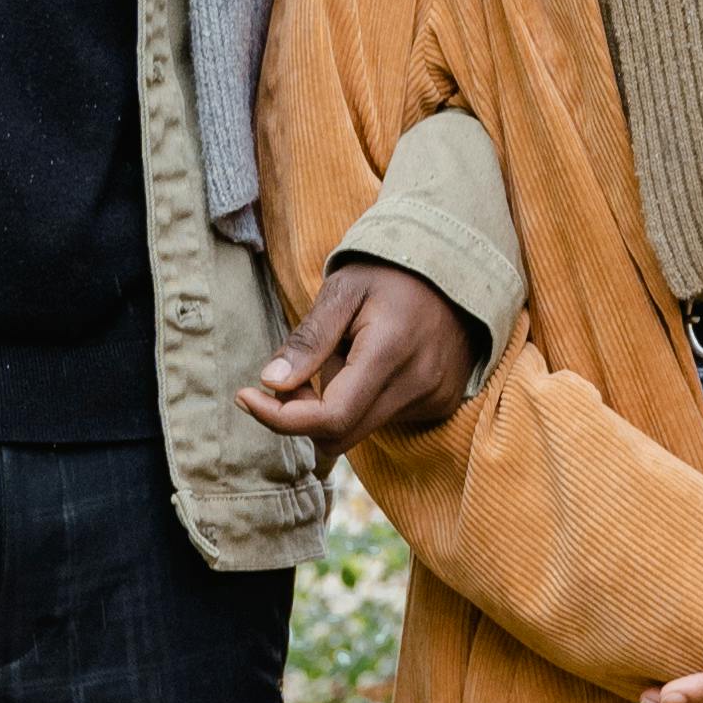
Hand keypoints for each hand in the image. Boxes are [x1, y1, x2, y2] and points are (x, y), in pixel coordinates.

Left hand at [241, 256, 483, 450]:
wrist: (455, 267)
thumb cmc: (389, 273)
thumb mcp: (342, 290)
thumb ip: (309, 339)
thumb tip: (271, 383)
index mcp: (390, 351)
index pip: (330, 417)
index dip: (279, 418)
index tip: (246, 396)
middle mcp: (418, 384)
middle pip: (340, 435)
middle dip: (303, 413)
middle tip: (293, 372)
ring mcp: (433, 398)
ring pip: (359, 430)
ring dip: (333, 406)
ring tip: (343, 356)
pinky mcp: (439, 404)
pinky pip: (383, 421)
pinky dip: (360, 403)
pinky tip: (369, 364)